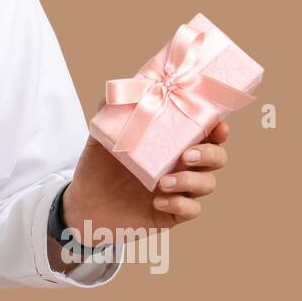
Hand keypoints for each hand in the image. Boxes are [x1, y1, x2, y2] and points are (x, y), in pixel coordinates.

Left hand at [62, 101, 231, 244]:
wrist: (82, 204)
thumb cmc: (97, 167)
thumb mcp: (102, 137)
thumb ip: (114, 112)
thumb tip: (128, 86)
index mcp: (171, 142)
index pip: (206, 132)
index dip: (218, 128)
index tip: (218, 127)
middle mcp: (181, 165)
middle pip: (217, 157)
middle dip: (210, 154)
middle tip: (187, 155)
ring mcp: (179, 190)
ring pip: (207, 184)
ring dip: (191, 180)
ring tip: (163, 182)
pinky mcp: (172, 213)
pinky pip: (191, 210)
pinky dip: (179, 204)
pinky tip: (157, 202)